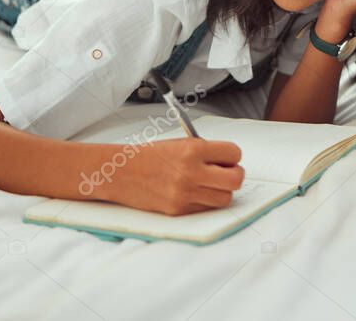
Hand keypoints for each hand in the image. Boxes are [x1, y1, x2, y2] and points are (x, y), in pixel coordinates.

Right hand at [107, 137, 244, 215]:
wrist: (120, 172)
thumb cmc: (149, 156)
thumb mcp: (179, 144)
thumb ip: (205, 152)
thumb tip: (229, 163)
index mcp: (193, 149)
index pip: (234, 153)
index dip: (233, 156)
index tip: (228, 158)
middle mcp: (191, 171)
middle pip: (236, 179)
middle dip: (235, 176)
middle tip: (226, 173)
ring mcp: (185, 193)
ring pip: (225, 199)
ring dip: (221, 192)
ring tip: (209, 185)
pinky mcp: (179, 210)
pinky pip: (206, 210)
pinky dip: (205, 203)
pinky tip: (194, 193)